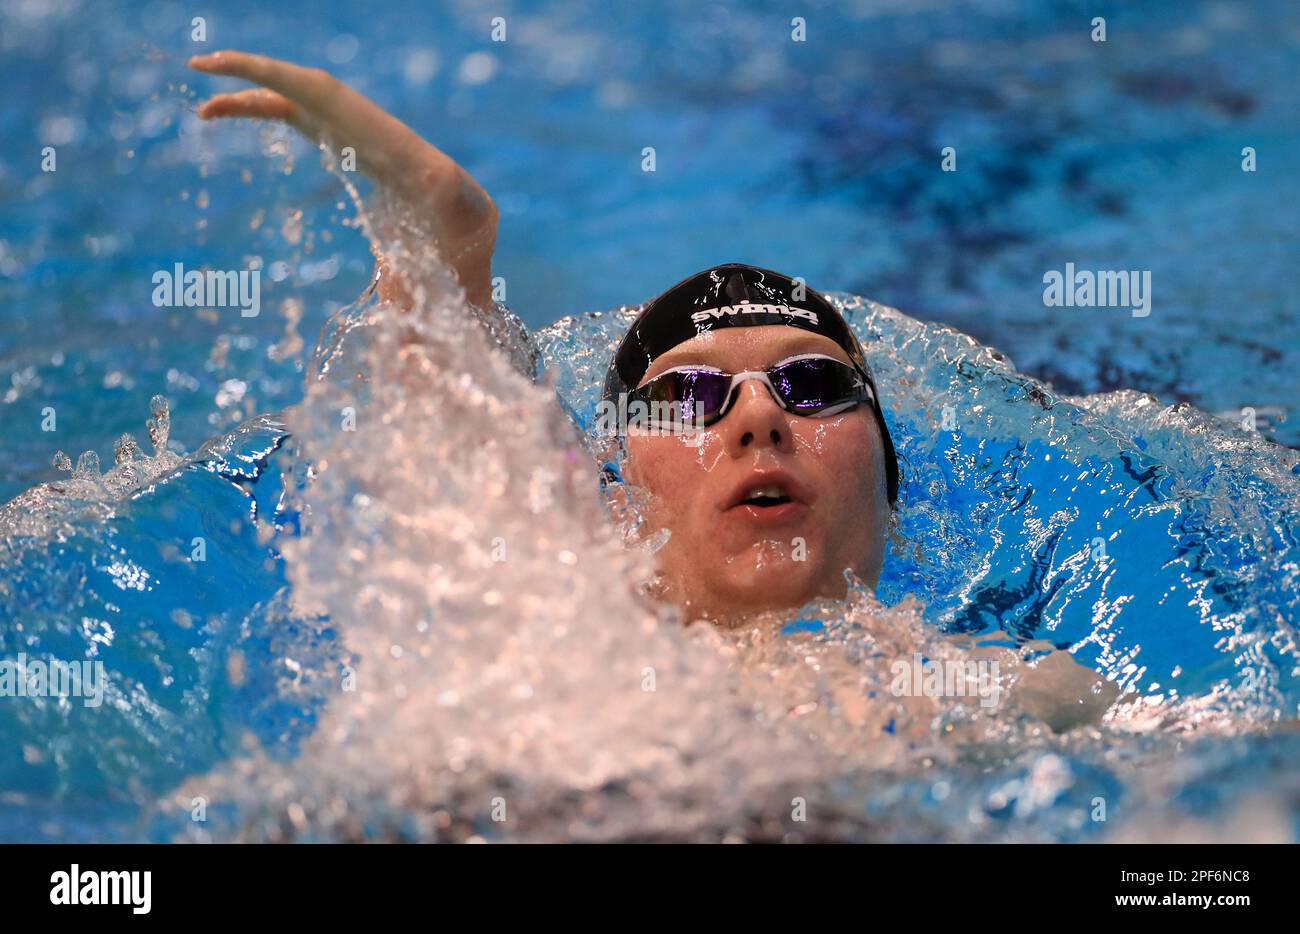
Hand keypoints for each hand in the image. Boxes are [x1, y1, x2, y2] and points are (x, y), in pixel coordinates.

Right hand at [189, 50, 497, 309]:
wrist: (469, 240)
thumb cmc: (468, 234)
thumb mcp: (466, 218)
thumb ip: (452, 199)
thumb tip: (437, 179)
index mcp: (385, 137)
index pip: (326, 95)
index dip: (283, 79)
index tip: (241, 70)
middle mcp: (365, 125)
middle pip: (301, 86)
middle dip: (253, 72)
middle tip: (201, 65)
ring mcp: (351, 133)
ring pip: (292, 100)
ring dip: (247, 98)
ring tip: (202, 111)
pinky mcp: (344, 148)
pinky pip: (295, 120)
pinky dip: (260, 113)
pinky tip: (223, 120)